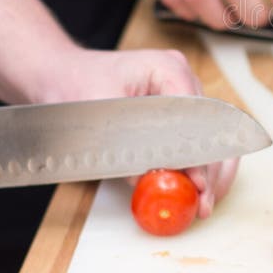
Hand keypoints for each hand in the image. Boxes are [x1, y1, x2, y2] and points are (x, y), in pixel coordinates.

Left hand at [40, 46, 238, 217]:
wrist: (60, 76)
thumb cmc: (74, 86)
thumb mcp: (96, 115)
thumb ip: (124, 147)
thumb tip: (147, 179)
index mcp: (168, 69)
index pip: (196, 116)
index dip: (199, 153)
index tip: (198, 184)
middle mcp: (182, 80)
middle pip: (212, 128)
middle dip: (211, 170)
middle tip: (204, 203)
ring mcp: (182, 96)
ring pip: (211, 137)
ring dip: (210, 172)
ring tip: (204, 203)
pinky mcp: (175, 114)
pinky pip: (196, 141)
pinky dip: (198, 167)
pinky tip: (197, 190)